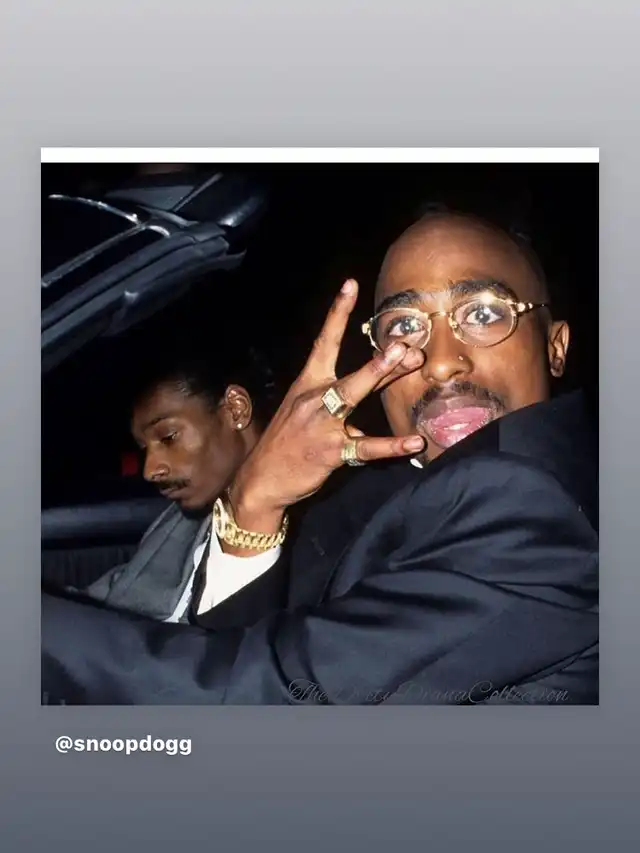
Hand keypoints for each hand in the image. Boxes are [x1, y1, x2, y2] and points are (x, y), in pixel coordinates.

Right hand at [225, 279, 425, 543]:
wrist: (263, 478)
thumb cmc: (290, 440)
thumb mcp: (308, 408)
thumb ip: (347, 394)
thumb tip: (388, 376)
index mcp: (309, 383)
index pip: (324, 341)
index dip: (338, 313)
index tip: (351, 284)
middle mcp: (315, 398)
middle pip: (349, 371)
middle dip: (376, 355)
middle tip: (403, 341)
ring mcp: (322, 424)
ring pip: (353, 397)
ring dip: (378, 376)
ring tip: (408, 361)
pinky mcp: (331, 451)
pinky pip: (366, 447)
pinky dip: (392, 446)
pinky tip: (414, 442)